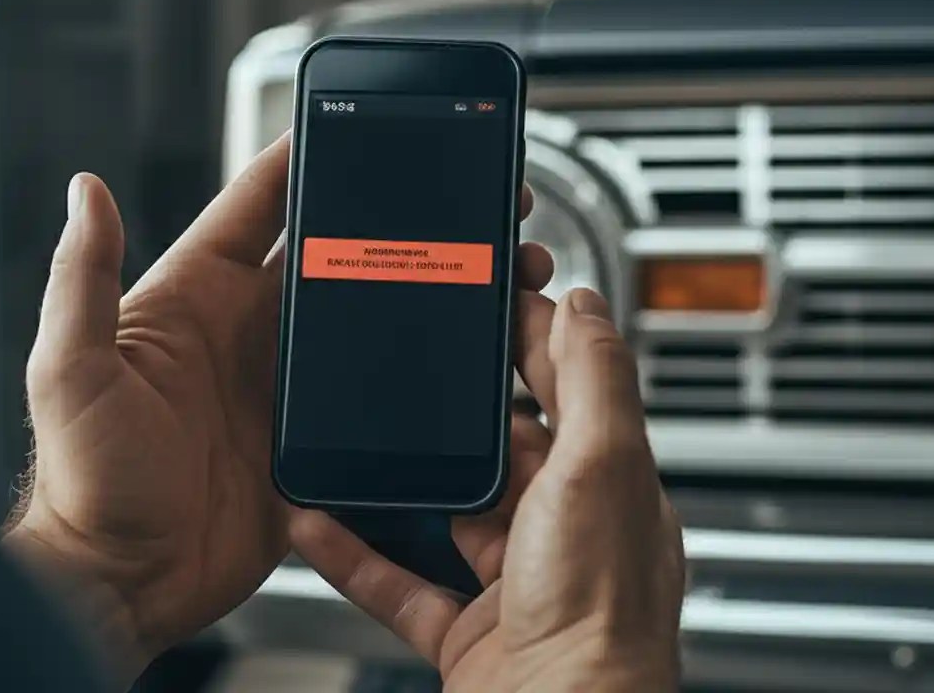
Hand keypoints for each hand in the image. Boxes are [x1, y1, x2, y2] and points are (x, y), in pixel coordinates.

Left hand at [4, 134, 548, 682]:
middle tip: (446, 200)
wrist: (120, 584)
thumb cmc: (82, 483)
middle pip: (328, 257)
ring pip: (363, 319)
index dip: (299, 164)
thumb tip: (84, 190)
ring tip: (474, 271)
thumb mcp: (71, 372)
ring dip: (416, 293)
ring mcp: (283, 388)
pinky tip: (459, 361)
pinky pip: (372, 395)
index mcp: (195, 299)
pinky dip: (415, 374)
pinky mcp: (312, 441)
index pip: (254, 210)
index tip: (348, 127)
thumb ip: (81, 280)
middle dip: (387, 222)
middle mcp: (246, 335)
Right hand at [292, 288, 685, 691]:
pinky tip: (321, 524)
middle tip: (418, 362)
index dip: (533, 343)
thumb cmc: (598, 617)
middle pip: (511, 452)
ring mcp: (516, 587)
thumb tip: (585, 305)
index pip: (574, 393)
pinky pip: (400, 582)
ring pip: (450, 517)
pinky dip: (357, 553)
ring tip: (365, 436)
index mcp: (612, 491)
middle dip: (464, 410)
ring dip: (406, 481)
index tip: (491, 300)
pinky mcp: (466, 633)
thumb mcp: (601, 468)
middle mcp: (569, 536)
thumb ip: (594, 381)